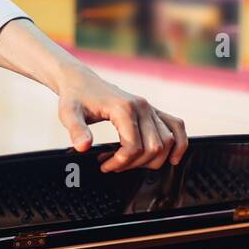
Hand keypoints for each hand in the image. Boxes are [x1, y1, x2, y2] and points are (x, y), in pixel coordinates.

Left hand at [55, 65, 187, 171]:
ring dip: (151, 159)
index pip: (134, 146)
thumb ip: (76, 130)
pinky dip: (179, 144)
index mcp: (124, 108)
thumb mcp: (69, 113)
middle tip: (113, 165)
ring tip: (128, 161)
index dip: (121, 163)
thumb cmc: (76, 97)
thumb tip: (83, 147)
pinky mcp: (152, 111)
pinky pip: (176, 126)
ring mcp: (150, 108)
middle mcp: (142, 107)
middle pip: (153, 147)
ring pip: (167, 142)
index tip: (105, 166)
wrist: (81, 82)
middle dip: (134, 164)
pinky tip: (172, 158)